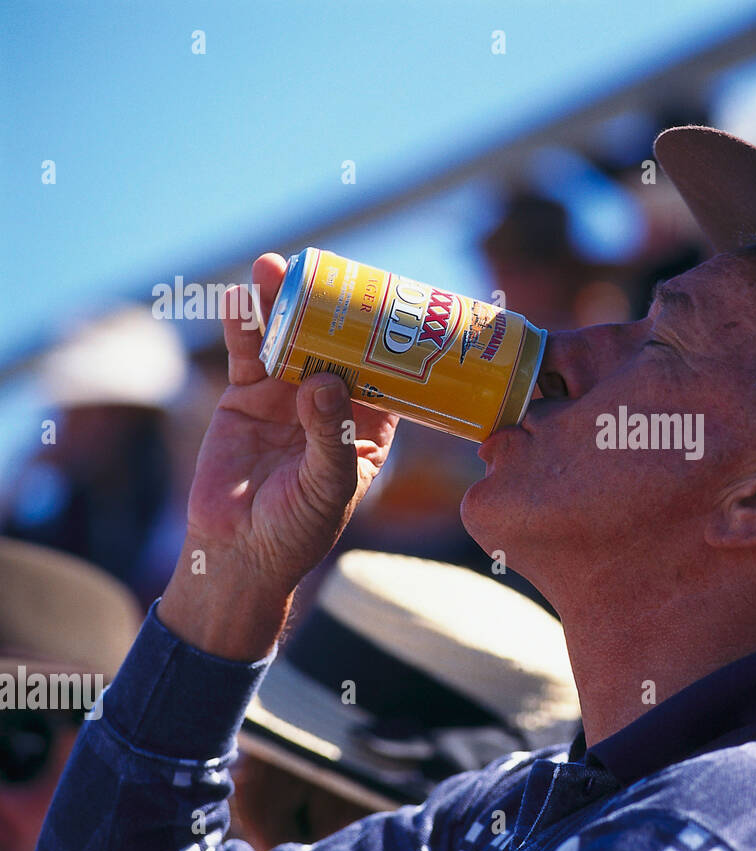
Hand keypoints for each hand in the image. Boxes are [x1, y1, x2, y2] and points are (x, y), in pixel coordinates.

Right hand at [158, 254, 398, 658]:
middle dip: (328, 306)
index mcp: (370, 423)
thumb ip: (330, 435)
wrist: (239, 550)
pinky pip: (247, 355)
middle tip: (325, 268)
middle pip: (335, 342)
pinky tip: (238, 300)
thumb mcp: (329, 484)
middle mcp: (331, 401)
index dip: (389, 333)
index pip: (387, 368)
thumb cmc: (299, 526)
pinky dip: (242, 327)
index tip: (391, 296)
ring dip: (280, 303)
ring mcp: (288, 395)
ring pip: (288, 339)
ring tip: (274, 269)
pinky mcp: (246, 398)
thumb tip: (325, 383)